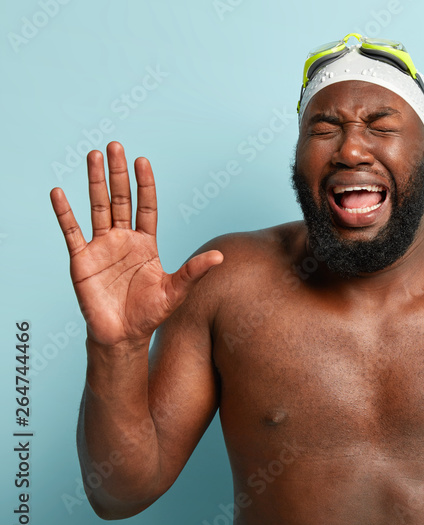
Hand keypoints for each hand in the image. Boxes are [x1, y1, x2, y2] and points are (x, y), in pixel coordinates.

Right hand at [50, 142, 222, 345]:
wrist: (123, 336)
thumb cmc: (150, 313)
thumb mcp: (176, 291)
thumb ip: (194, 272)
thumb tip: (220, 257)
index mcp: (146, 243)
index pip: (145, 206)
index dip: (144, 184)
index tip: (143, 161)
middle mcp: (123, 239)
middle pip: (119, 199)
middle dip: (117, 173)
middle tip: (115, 146)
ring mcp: (101, 247)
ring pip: (97, 207)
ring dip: (94, 182)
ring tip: (93, 155)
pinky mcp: (82, 260)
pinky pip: (71, 232)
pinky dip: (65, 213)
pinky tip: (59, 192)